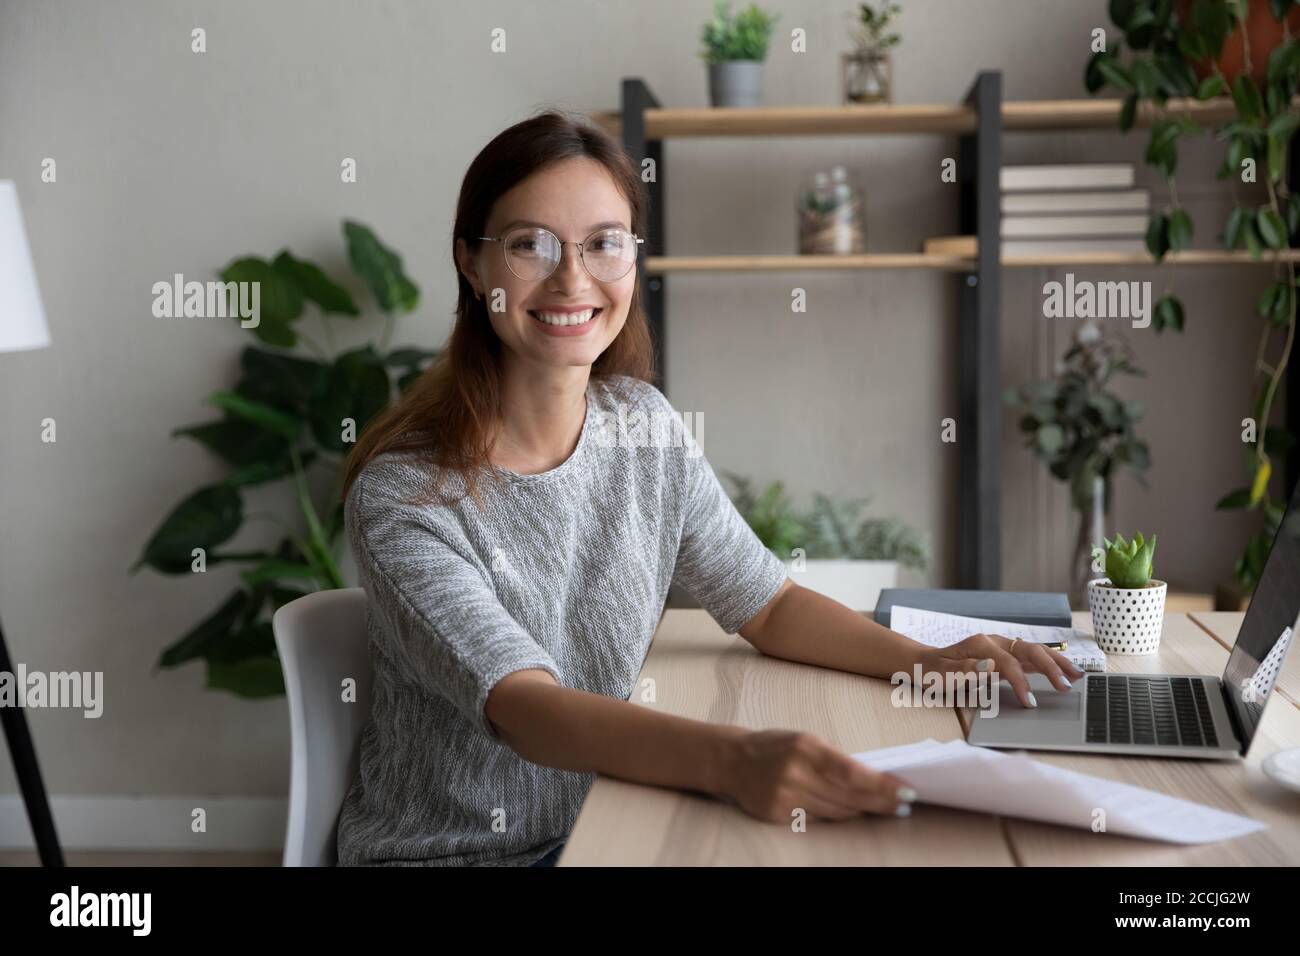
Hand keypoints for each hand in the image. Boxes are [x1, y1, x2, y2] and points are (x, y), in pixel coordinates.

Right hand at [722, 729, 916, 822]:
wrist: (732, 760)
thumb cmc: (776, 746)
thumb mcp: (806, 741)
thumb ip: (835, 760)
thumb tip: (873, 781)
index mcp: (806, 747)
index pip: (853, 773)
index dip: (883, 786)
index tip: (906, 793)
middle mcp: (795, 773)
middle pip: (849, 797)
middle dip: (881, 802)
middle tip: (904, 805)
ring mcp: (785, 796)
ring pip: (837, 812)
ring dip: (860, 810)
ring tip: (878, 807)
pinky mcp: (778, 815)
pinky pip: (816, 820)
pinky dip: (832, 815)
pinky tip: (843, 810)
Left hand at [921, 634, 1084, 708]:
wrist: (926, 663)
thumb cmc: (934, 671)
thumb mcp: (943, 674)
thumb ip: (966, 670)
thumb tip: (990, 666)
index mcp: (981, 644)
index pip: (1008, 662)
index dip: (1021, 682)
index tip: (1030, 702)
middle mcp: (995, 642)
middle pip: (1029, 650)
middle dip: (1050, 668)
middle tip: (1066, 687)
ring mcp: (1003, 647)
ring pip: (1036, 651)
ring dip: (1058, 662)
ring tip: (1079, 676)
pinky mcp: (1007, 655)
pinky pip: (1032, 658)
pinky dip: (1051, 664)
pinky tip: (1066, 672)